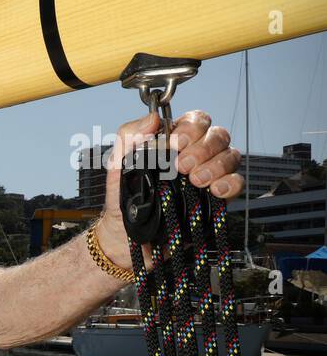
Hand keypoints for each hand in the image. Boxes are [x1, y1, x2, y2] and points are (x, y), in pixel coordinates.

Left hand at [101, 110, 243, 266]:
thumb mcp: (117, 165)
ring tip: (195, 181)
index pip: (196, 121)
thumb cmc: (122, 199)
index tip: (176, 143)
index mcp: (173, 143)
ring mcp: (208, 176)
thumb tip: (153, 117)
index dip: (192, 127)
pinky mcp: (216, 199)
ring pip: (231, 156)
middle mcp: (195, 155)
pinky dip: (230, 183)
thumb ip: (130, 137)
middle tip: (183, 166)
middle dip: (203, 147)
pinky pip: (237, 182)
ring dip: (216, 165)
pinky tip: (214, 190)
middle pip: (218, 135)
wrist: (126, 237)